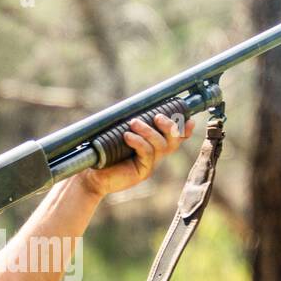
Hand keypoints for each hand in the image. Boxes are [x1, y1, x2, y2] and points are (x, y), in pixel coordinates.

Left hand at [78, 112, 195, 198]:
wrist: (92, 175)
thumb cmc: (104, 153)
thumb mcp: (118, 135)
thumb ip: (130, 124)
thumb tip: (135, 105)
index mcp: (153, 146)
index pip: (176, 138)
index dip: (185, 129)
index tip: (189, 119)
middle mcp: (155, 155)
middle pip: (174, 141)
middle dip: (171, 126)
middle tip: (157, 117)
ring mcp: (150, 164)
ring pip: (161, 146)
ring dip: (149, 131)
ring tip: (133, 123)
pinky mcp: (142, 172)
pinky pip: (147, 154)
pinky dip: (139, 142)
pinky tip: (127, 136)